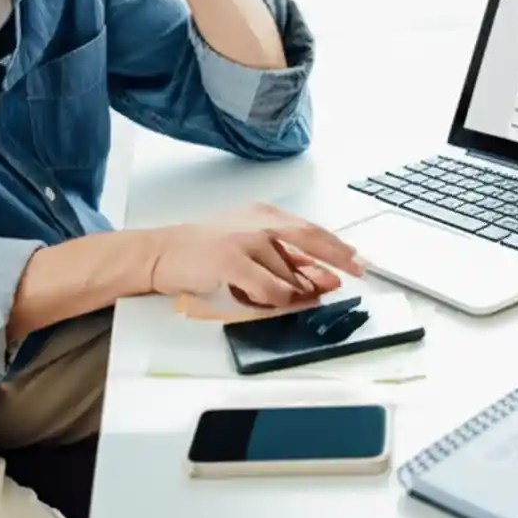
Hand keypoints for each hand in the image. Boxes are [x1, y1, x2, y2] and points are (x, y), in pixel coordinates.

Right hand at [146, 202, 364, 306]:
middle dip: (337, 259)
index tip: (356, 260)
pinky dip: (279, 299)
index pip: (311, 229)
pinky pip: (270, 288)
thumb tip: (317, 275)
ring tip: (302, 298)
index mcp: (264, 214)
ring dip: (299, 290)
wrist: (161, 252)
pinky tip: (279, 302)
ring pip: (289, 273)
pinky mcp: (232, 261)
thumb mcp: (246, 242)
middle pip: (310, 240)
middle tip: (356, 272)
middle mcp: (259, 223)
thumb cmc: (203, 249)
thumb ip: (279, 256)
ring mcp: (246, 241)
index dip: (336, 246)